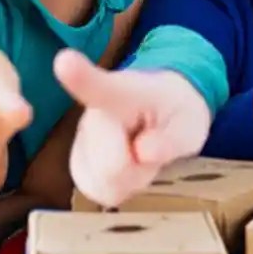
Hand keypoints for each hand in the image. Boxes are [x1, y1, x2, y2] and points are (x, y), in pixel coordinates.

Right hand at [54, 48, 210, 207]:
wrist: (163, 110)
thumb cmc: (175, 111)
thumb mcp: (189, 124)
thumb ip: (171, 139)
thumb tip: (143, 152)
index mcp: (121, 93)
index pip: (97, 86)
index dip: (80, 77)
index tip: (64, 61)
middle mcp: (91, 114)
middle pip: (110, 166)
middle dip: (137, 170)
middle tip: (151, 148)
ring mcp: (80, 140)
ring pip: (105, 184)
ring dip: (130, 179)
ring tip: (140, 154)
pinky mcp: (78, 164)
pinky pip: (100, 192)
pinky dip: (120, 187)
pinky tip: (128, 167)